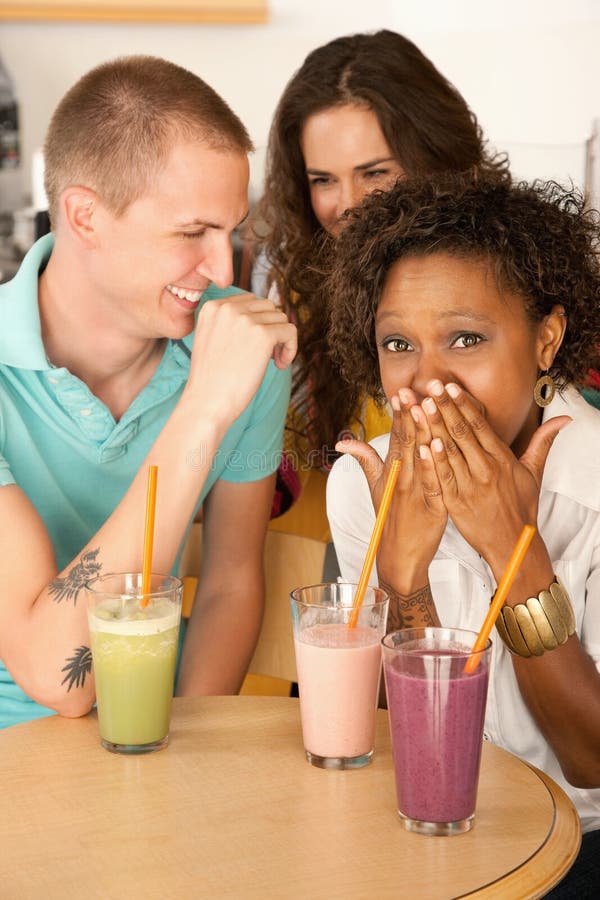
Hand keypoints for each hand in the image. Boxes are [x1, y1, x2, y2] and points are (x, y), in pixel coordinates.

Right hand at [187, 293, 296, 424]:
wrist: (206, 402)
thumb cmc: (212, 380)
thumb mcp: (213, 340)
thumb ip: (232, 323)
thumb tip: (270, 315)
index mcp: (212, 306)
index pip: (250, 301)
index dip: (259, 323)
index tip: (254, 346)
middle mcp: (227, 308)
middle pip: (268, 307)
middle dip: (271, 329)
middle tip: (267, 355)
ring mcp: (245, 319)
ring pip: (281, 318)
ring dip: (281, 340)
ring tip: (273, 362)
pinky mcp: (263, 334)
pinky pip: (290, 331)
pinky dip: (291, 348)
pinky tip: (280, 365)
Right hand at [335, 387, 446, 591]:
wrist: (401, 556)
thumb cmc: (391, 519)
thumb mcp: (376, 488)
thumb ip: (365, 460)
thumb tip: (343, 441)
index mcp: (391, 471)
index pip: (395, 437)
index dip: (398, 414)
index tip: (400, 392)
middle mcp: (401, 478)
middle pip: (407, 442)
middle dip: (409, 414)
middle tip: (411, 390)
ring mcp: (415, 492)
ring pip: (419, 457)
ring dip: (421, 431)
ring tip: (423, 408)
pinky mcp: (432, 507)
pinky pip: (432, 483)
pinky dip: (432, 465)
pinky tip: (436, 447)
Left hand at [419, 380, 570, 569]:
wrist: (512, 543)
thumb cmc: (521, 506)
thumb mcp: (534, 472)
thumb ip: (542, 442)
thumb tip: (563, 419)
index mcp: (502, 459)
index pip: (480, 425)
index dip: (463, 404)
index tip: (450, 386)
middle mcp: (486, 469)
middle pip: (462, 432)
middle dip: (445, 407)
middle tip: (430, 385)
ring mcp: (469, 486)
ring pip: (449, 451)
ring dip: (433, 427)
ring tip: (420, 406)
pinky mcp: (456, 502)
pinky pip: (443, 478)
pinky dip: (434, 461)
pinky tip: (424, 444)